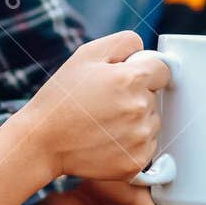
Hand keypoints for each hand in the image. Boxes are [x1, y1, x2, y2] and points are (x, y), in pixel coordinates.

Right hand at [7, 30, 169, 181]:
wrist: (42, 142)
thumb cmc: (62, 97)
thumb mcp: (86, 55)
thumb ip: (124, 43)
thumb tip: (146, 49)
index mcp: (131, 79)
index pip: (163, 70)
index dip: (144, 71)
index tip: (127, 79)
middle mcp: (140, 109)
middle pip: (155, 97)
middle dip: (136, 96)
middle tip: (105, 103)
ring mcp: (140, 138)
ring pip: (151, 122)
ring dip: (135, 120)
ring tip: (104, 122)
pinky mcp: (136, 161)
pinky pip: (146, 146)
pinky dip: (131, 143)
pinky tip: (107, 139)